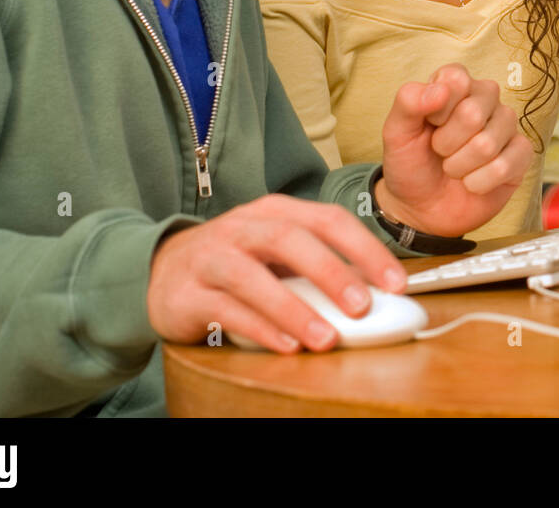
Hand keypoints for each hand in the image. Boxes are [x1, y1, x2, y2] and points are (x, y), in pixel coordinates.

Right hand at [147, 194, 405, 353]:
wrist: (161, 269)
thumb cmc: (237, 261)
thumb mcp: (277, 253)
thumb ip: (318, 267)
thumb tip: (375, 294)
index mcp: (276, 211)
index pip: (327, 219)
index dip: (365, 248)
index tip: (396, 282)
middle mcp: (244, 227)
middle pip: (290, 239)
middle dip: (331, 272)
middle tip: (363, 306)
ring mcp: (212, 256)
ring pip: (253, 276)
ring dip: (294, 308)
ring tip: (325, 338)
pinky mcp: (187, 292)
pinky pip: (225, 308)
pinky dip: (258, 328)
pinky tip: (285, 347)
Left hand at [378, 64, 532, 235]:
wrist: (421, 208)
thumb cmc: (411, 162)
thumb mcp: (396, 133)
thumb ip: (408, 103)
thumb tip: (440, 90)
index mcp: (456, 84)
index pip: (456, 80)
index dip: (437, 111)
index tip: (429, 125)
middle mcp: (485, 98)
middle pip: (473, 114)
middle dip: (446, 144)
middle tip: (439, 151)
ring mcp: (506, 125)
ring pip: (487, 144)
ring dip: (459, 167)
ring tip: (453, 167)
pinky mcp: (521, 154)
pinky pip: (505, 167)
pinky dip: (479, 182)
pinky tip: (471, 182)